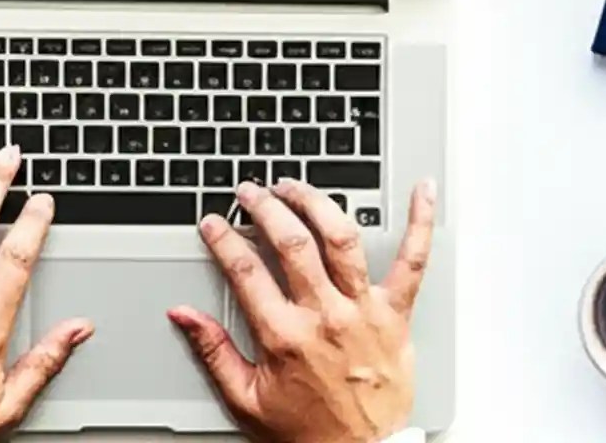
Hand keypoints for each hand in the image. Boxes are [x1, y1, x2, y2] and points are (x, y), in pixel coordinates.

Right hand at [169, 178, 436, 442]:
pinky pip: (413, 261)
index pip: (246, 270)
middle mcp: (325, 315)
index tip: (214, 223)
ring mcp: (364, 309)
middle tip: (250, 192)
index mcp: (285, 336)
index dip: (224, 239)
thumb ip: (213, 351)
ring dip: (317, 203)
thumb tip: (184, 316)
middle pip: (291, 242)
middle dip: (265, 207)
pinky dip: (419, 222)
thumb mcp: (246, 400)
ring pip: (342, 238)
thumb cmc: (310, 432)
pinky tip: (421, 191)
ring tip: (297, 187)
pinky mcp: (397, 313)